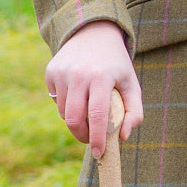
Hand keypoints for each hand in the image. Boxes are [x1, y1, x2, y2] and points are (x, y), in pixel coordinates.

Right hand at [44, 20, 143, 154]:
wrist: (93, 33)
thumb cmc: (116, 65)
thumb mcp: (132, 83)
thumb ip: (135, 112)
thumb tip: (122, 137)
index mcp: (101, 77)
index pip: (97, 115)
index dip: (97, 138)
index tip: (99, 153)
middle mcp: (78, 74)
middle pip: (74, 119)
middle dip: (82, 136)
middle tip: (92, 140)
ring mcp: (61, 72)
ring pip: (64, 112)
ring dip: (76, 121)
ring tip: (89, 114)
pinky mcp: (51, 72)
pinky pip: (56, 100)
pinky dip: (67, 106)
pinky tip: (78, 94)